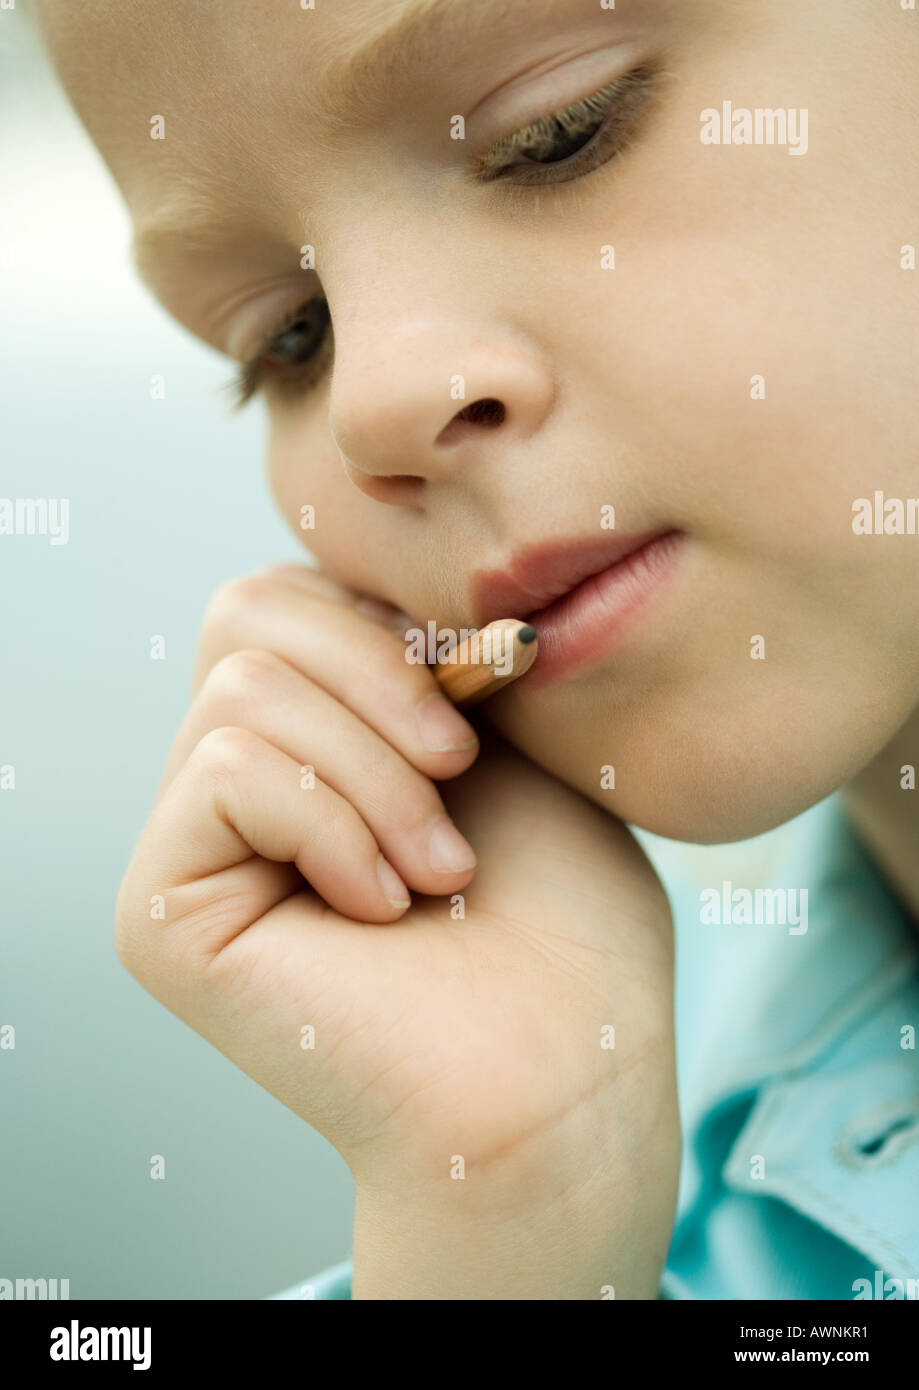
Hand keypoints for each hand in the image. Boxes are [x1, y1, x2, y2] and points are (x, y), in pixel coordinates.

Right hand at [115, 564, 678, 1296]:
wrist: (566, 1067)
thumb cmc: (562, 915)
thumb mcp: (507, 735)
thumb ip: (413, 648)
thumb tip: (356, 585)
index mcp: (313, 732)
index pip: (295, 592)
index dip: (394, 620)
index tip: (493, 687)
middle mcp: (237, 779)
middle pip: (247, 611)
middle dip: (383, 677)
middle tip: (461, 772)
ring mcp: (193, 844)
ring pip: (243, 690)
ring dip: (376, 772)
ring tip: (440, 870)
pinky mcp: (162, 908)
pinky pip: (225, 772)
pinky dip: (330, 821)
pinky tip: (384, 907)